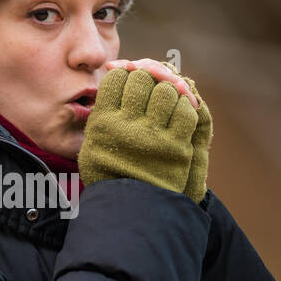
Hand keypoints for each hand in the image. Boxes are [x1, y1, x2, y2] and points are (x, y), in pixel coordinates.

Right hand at [78, 65, 197, 197]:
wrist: (131, 209)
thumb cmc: (111, 171)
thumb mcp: (94, 142)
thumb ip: (103, 111)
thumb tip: (117, 71)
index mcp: (104, 122)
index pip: (118, 78)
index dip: (126, 76)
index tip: (130, 86)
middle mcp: (127, 126)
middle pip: (143, 79)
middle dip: (148, 81)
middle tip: (150, 92)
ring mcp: (154, 136)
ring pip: (167, 91)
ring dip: (169, 93)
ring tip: (164, 105)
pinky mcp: (177, 147)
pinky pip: (187, 112)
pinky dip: (185, 109)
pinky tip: (178, 116)